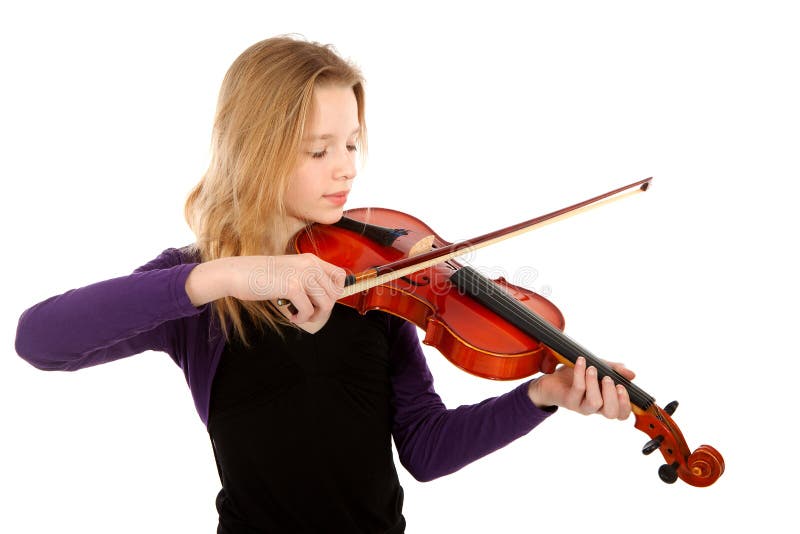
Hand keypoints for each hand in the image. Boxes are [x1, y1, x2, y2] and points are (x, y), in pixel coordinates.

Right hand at [223, 253, 345, 330]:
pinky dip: (301, 318)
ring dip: (314, 316)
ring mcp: (302, 274)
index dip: (336, 292)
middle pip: (334, 294)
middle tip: (308, 313)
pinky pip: (308, 310)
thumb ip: (307, 281)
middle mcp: (310, 265)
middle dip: (323, 309)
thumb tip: (327, 300)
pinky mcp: (292, 286)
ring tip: (300, 316)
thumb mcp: (290, 272)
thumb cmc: (260, 276)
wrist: (237, 273)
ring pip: (325, 304)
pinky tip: (291, 316)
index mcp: (310, 260)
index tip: (321, 301)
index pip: (340, 276)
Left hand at [528, 356, 634, 419]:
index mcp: (605, 402)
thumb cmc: (576, 375)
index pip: (621, 414)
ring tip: (592, 368)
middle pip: (611, 413)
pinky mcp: (568, 401)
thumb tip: (632, 374)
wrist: (550, 379)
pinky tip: (581, 362)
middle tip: (609, 379)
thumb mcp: (599, 368)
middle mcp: (594, 407)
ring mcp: (581, 406)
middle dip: (613, 395)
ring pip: (594, 403)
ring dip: (595, 383)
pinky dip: (580, 374)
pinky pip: (578, 389)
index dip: (626, 404)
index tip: (622, 387)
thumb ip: (615, 370)